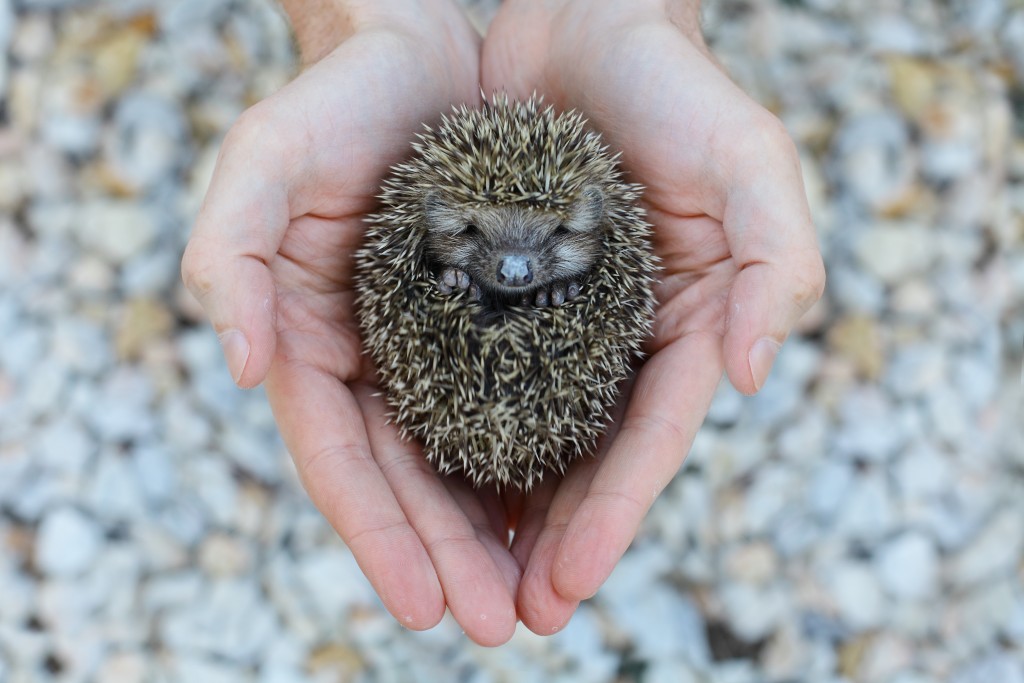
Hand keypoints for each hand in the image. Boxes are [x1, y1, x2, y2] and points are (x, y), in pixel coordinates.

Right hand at [181, 1, 526, 645]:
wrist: (415, 50)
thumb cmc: (335, 101)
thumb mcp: (265, 159)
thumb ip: (230, 253)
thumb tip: (235, 362)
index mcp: (309, 341)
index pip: (339, 461)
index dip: (378, 537)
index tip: (427, 606)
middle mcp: (371, 359)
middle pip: (407, 480)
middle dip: (449, 556)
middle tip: (501, 625)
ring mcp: (431, 345)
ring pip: (463, 458)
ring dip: (497, 531)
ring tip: (543, 596)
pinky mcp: (490, 320)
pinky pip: (515, 403)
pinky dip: (535, 459)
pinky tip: (568, 507)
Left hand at [480, 0, 825, 632]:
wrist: (583, 24)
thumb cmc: (674, 87)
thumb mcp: (749, 158)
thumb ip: (774, 259)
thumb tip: (753, 375)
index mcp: (683, 323)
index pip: (650, 437)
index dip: (615, 511)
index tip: (572, 580)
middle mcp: (616, 337)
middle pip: (583, 458)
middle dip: (551, 539)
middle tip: (511, 617)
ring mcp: (552, 322)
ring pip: (520, 435)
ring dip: (494, 513)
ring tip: (461, 585)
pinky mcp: (489, 294)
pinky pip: (464, 377)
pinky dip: (449, 436)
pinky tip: (421, 489)